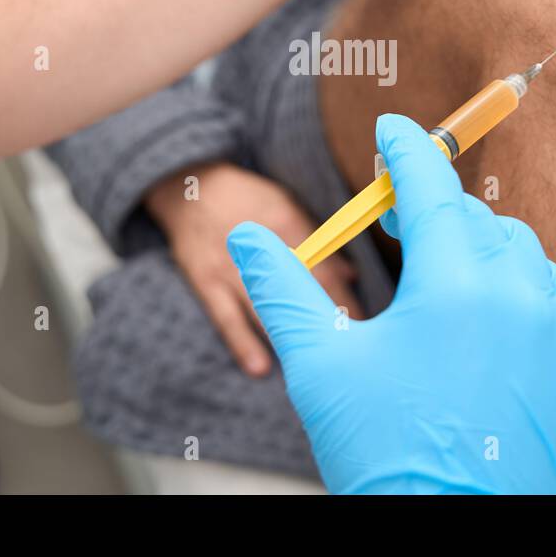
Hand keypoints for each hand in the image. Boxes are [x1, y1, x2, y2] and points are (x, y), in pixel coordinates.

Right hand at [146, 162, 364, 376]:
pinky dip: (242, 344)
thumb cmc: (248, 199)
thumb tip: (351, 276)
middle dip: (325, 320)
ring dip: (291, 334)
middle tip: (351, 351)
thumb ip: (318, 243)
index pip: (322, 264)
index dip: (345, 297)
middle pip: (298, 288)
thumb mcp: (286, 208)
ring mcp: (230, 266)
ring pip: (266, 306)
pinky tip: (260, 368)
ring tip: (318, 364)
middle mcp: (258, 244)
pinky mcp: (206, 283)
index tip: (367, 325)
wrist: (188, 188)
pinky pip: (226, 318)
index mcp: (286, 223)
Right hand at [227, 114, 555, 493]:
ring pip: (515, 245)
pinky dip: (513, 271)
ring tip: (431, 254)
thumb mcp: (319, 367)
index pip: (430, 188)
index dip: (405, 150)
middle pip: (472, 214)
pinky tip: (481, 295)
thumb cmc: (387, 452)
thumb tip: (245, 237)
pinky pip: (545, 285)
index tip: (391, 126)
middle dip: (429, 202)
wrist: (455, 532)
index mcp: (456, 282)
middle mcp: (514, 292)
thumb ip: (283, 290)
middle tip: (387, 213)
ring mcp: (548, 326)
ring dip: (474, 235)